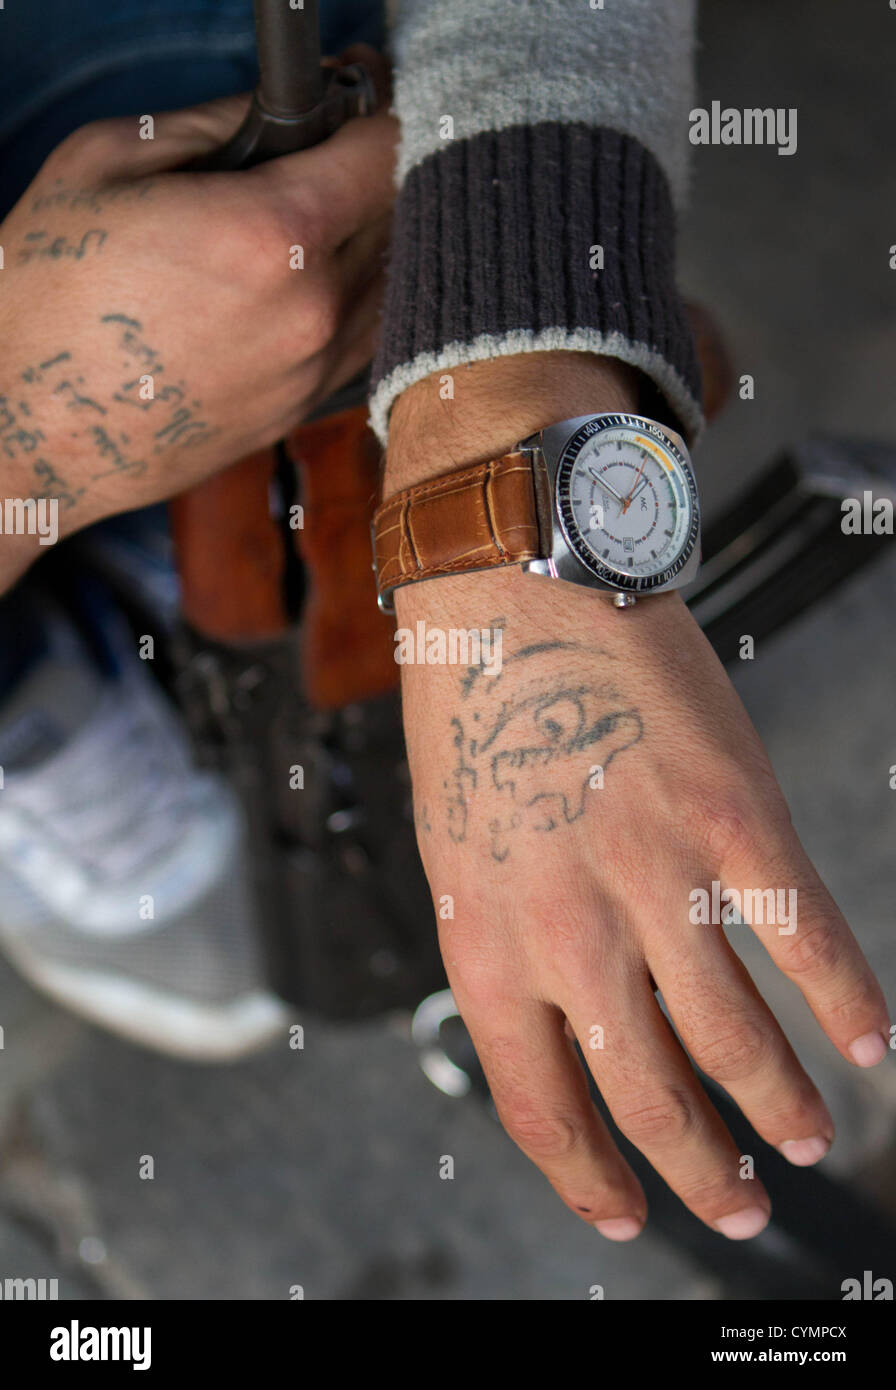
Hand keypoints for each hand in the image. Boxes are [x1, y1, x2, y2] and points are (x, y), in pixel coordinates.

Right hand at [0, 46, 395, 579]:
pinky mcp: (301, 411)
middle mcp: (314, 309)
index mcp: (272, 233)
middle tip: (330, 151)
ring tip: (317, 218)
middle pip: (398, 216)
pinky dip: (355, 298)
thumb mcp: (106, 162)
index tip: (360, 99)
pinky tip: (306, 280)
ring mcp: (313, 370)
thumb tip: (282, 111)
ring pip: (390, 283)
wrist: (27, 429)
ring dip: (371, 240)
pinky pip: (364, 337)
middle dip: (373, 173)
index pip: (387, 153)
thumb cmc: (45, 296)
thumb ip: (214, 124)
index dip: (380, 113)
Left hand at [389, 353, 888, 1240]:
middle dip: (699, 1171)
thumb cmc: (472, 704)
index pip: (542, 1108)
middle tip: (738, 1202)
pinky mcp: (733, 823)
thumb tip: (566, 1012)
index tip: (623, 1212)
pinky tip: (871, 1040)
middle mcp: (570, 934)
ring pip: (737, 1043)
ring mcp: (657, 881)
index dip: (590, 1179)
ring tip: (805, 1140)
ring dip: (780, 1107)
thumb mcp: (454, 844)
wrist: (511, 581)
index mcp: (486, 943)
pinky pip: (807, 941)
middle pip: (649, 1099)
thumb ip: (504, 938)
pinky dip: (848, 1002)